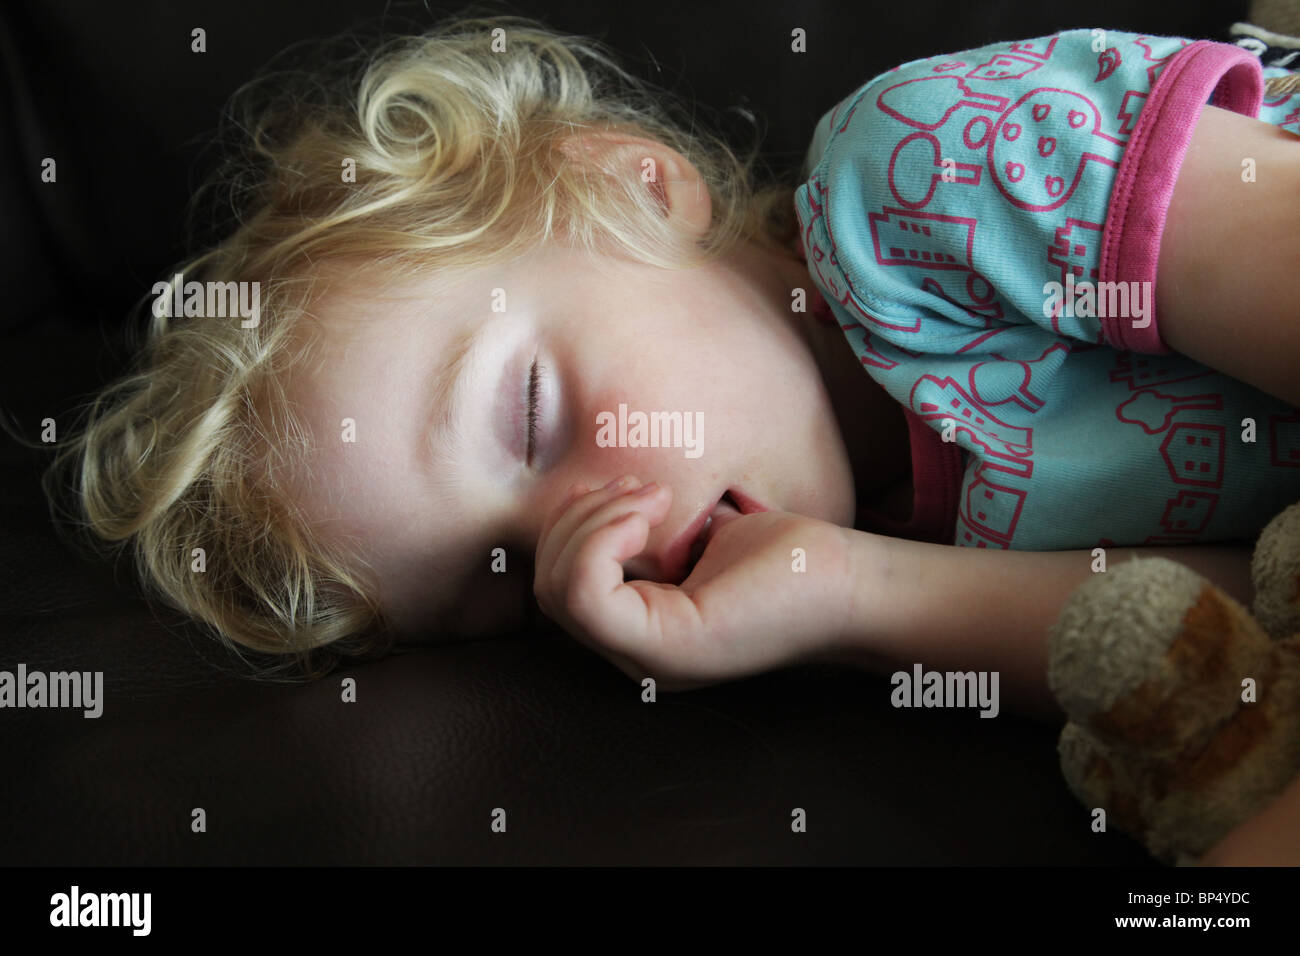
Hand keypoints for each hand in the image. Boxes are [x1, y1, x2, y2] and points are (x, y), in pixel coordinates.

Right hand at [533, 475, 854, 691]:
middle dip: (576, 521)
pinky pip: (585, 597)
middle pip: (547, 589)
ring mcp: (650, 659)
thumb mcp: (696, 538)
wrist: (850, 583)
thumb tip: (595, 498)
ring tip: (651, 498)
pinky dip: (600, 539)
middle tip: (640, 491)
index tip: (629, 490)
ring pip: (557, 592)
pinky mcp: (668, 649)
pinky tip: (650, 512)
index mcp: (641, 630)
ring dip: (592, 523)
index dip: (572, 528)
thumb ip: (645, 534)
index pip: (557, 587)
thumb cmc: (786, 559)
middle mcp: (637, 655)